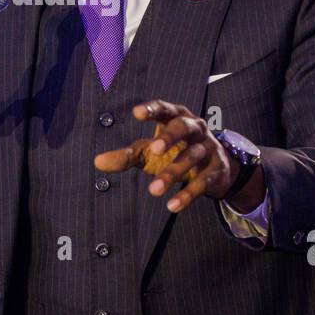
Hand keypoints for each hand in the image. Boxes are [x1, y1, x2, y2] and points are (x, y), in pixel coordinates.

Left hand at [93, 99, 235, 212]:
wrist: (215, 170)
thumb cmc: (174, 152)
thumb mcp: (150, 152)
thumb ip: (127, 155)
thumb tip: (97, 162)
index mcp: (177, 117)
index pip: (165, 109)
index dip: (153, 109)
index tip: (137, 113)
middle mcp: (196, 128)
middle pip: (184, 127)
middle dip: (170, 136)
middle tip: (154, 149)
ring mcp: (208, 148)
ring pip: (192, 156)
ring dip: (173, 173)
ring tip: (153, 190)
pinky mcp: (216, 170)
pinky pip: (203, 181)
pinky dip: (188, 194)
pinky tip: (172, 206)